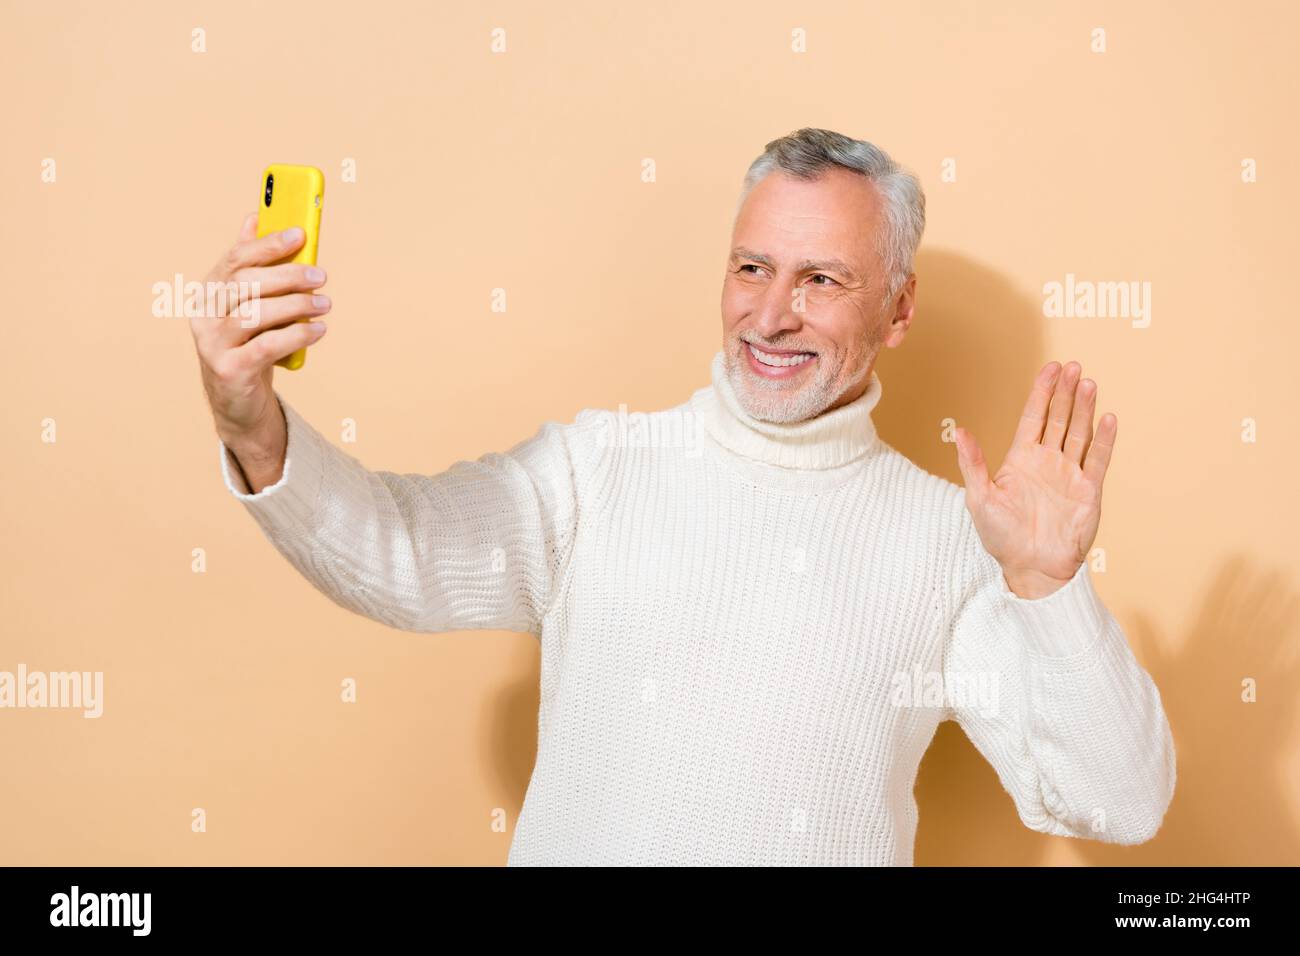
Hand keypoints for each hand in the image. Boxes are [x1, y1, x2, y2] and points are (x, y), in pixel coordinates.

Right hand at [190, 213, 330, 453]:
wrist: (237, 400)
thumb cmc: (248, 343)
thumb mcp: (248, 304)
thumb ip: (251, 264)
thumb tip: (255, 216)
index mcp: (208, 291)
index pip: (236, 259)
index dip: (268, 244)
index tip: (300, 234)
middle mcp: (203, 314)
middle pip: (246, 284)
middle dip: (287, 275)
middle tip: (321, 275)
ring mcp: (212, 343)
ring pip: (256, 313)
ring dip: (297, 305)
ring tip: (325, 304)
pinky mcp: (229, 370)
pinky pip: (267, 346)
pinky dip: (297, 335)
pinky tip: (319, 329)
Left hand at [954, 361, 1116, 599]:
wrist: (1031, 569)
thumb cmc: (1001, 537)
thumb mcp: (980, 498)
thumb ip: (973, 464)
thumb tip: (961, 431)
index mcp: (1020, 460)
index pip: (1033, 418)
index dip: (1041, 393)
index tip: (1050, 368)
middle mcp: (1047, 462)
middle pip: (1059, 419)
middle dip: (1065, 392)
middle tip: (1074, 366)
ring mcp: (1069, 474)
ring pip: (1080, 433)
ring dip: (1084, 408)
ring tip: (1089, 383)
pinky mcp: (1088, 491)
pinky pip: (1098, 460)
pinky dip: (1104, 440)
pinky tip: (1108, 418)